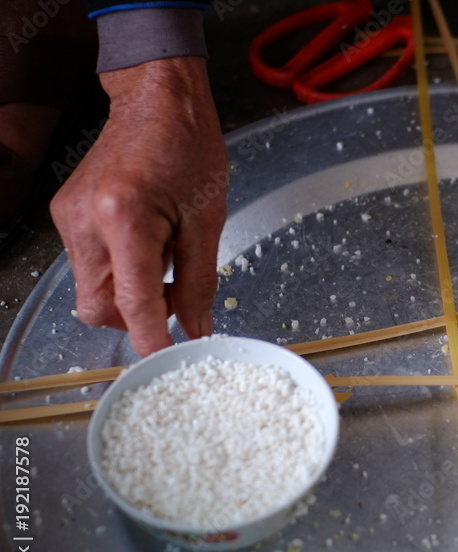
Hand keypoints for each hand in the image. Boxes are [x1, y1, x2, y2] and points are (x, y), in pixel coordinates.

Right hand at [50, 56, 227, 356]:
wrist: (156, 101)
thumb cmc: (188, 147)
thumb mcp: (208, 219)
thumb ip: (200, 280)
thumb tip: (197, 327)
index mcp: (124, 217)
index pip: (132, 301)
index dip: (151, 339)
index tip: (168, 360)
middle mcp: (85, 221)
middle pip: (101, 307)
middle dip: (138, 316)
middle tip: (177, 295)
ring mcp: (68, 219)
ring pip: (92, 292)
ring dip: (130, 294)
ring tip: (165, 259)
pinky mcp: (66, 217)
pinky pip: (90, 267)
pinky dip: (120, 272)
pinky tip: (146, 245)